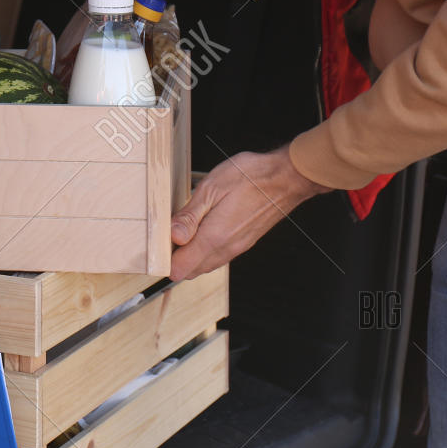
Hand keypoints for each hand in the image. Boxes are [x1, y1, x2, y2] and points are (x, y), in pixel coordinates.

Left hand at [169, 149, 330, 279]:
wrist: (287, 178)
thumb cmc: (250, 177)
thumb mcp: (211, 188)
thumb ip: (190, 217)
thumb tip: (173, 238)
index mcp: (214, 238)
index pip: (181, 269)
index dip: (166, 260)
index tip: (159, 244)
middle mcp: (226, 249)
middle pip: (192, 271)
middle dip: (177, 259)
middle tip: (169, 234)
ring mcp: (238, 248)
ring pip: (207, 265)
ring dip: (192, 255)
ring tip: (185, 230)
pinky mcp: (245, 243)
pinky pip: (220, 256)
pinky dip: (207, 251)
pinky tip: (204, 230)